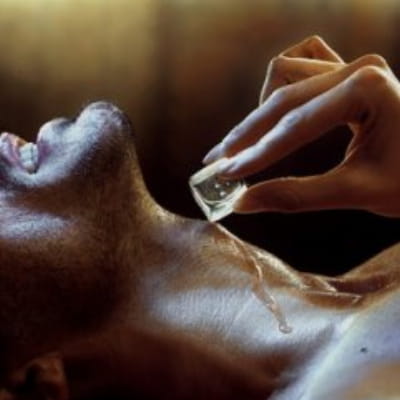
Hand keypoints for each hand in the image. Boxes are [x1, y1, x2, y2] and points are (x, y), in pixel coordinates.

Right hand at [203, 36, 399, 216]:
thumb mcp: (356, 193)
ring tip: (248, 144)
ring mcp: (352, 64)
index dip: (255, 153)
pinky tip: (275, 113)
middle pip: (281, 97)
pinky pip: (299, 64)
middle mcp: (358, 66)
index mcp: (367, 90)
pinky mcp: (345, 70)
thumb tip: (242, 203)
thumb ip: (296, 196)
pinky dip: (280, 87)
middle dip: (247, 134)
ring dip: (261, 110)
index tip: (225, 173)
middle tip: (218, 162)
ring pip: (283, 74)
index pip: (294, 125)